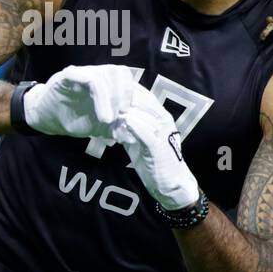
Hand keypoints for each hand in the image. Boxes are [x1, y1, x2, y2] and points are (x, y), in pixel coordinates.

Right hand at [22, 64, 142, 139]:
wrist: (46, 119)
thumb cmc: (73, 119)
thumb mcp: (99, 126)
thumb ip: (115, 127)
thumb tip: (133, 136)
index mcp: (106, 82)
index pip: (126, 78)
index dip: (133, 95)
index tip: (134, 117)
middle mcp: (96, 73)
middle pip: (120, 72)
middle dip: (125, 94)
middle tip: (124, 115)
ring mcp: (83, 72)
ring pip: (106, 74)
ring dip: (112, 99)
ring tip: (110, 120)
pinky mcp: (69, 75)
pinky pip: (89, 78)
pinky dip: (101, 98)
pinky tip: (103, 116)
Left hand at [111, 88, 199, 210]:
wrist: (170, 183)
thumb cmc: (154, 160)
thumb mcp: (139, 137)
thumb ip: (129, 124)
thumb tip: (111, 114)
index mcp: (160, 115)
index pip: (143, 94)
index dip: (125, 89)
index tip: (107, 88)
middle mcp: (163, 120)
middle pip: (142, 100)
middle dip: (121, 98)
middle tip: (102, 97)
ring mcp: (163, 133)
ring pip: (142, 114)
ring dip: (123, 112)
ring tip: (106, 112)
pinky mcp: (159, 148)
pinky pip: (145, 133)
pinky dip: (132, 127)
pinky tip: (120, 125)